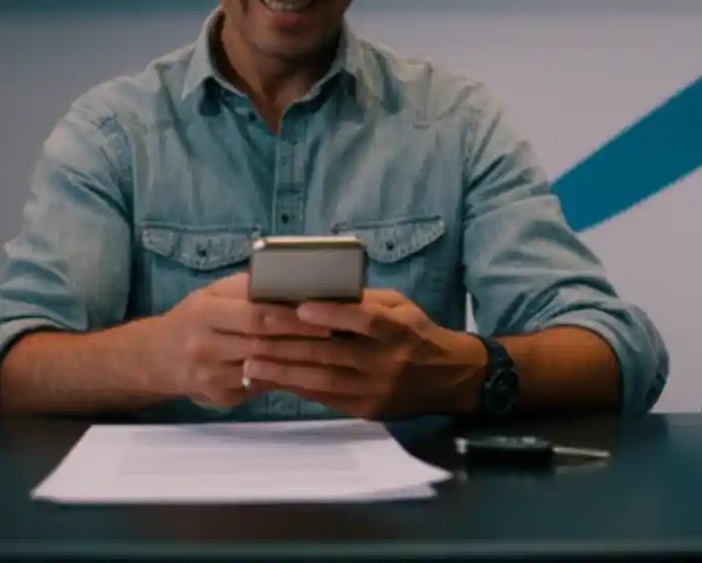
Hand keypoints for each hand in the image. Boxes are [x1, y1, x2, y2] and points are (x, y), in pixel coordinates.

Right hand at [123, 273, 327, 409]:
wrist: (156, 357)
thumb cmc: (194, 317)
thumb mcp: (212, 294)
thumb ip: (246, 289)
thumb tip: (291, 283)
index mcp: (204, 313)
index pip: (257, 316)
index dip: (292, 318)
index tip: (322, 315)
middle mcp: (204, 347)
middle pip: (264, 346)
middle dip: (302, 341)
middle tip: (335, 336)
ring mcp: (210, 377)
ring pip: (264, 371)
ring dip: (297, 362)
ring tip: (327, 353)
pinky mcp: (218, 399)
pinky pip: (257, 388)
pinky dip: (281, 379)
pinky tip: (303, 371)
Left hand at [241, 290, 487, 419]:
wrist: (450, 380)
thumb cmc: (418, 334)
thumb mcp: (401, 308)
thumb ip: (366, 302)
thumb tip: (321, 292)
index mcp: (398, 331)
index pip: (365, 321)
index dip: (332, 316)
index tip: (300, 308)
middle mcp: (386, 363)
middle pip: (332, 354)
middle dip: (288, 347)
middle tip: (253, 338)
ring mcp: (375, 390)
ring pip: (322, 381)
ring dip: (283, 373)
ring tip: (251, 365)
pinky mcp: (366, 410)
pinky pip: (325, 399)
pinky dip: (297, 388)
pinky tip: (273, 381)